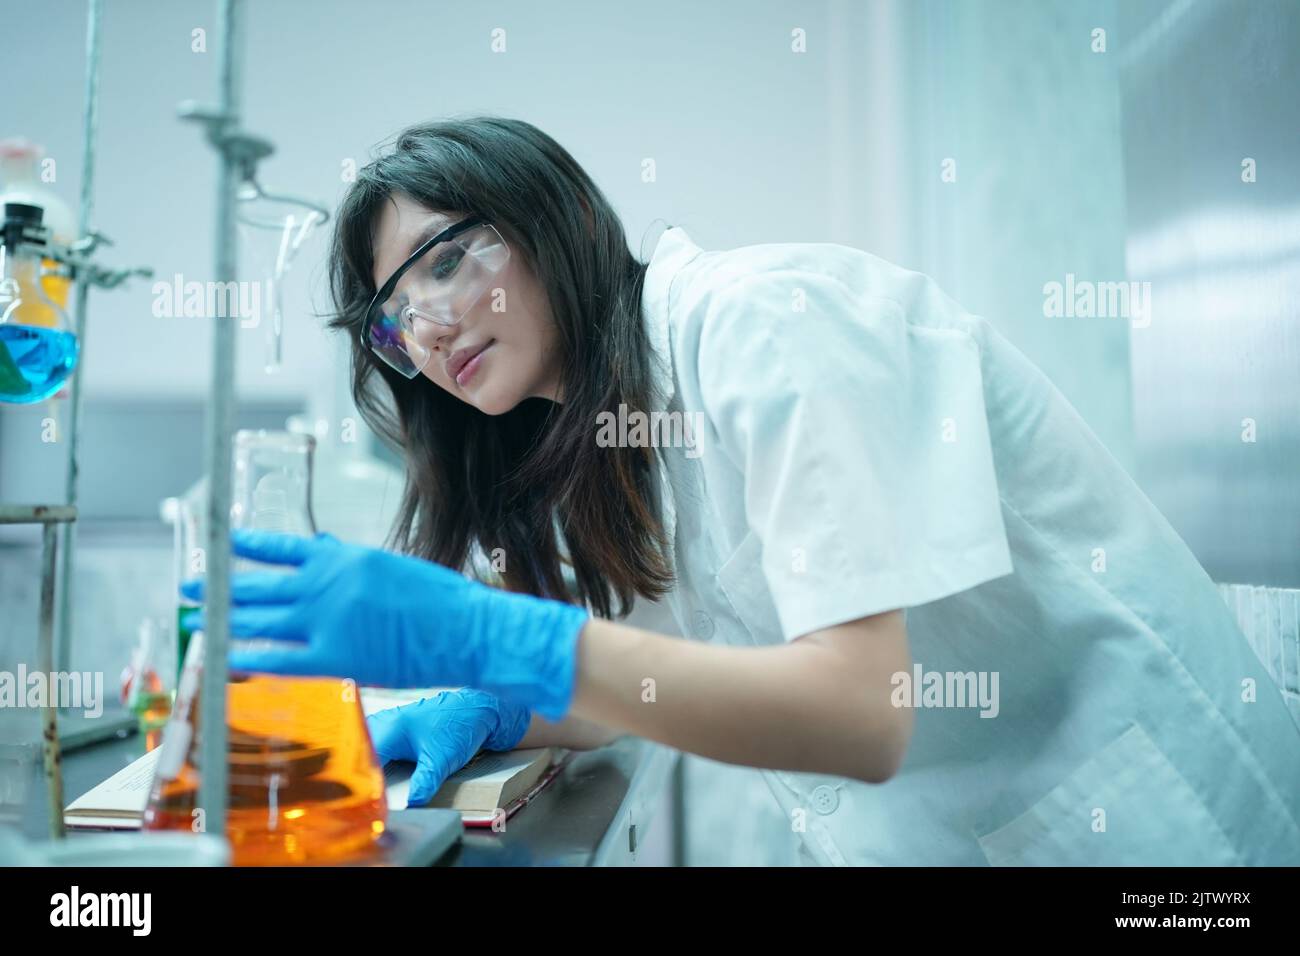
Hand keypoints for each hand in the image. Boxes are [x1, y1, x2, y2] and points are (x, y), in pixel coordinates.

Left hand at [180, 529, 588, 719]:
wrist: (467, 628)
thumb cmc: (439, 598)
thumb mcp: (389, 565)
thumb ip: (348, 561)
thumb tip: (317, 548)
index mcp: (342, 556)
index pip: (279, 546)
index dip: (242, 547)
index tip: (216, 545)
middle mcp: (327, 583)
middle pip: (258, 584)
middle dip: (216, 587)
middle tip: (186, 587)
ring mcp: (328, 620)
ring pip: (261, 620)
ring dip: (225, 621)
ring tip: (197, 622)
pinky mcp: (336, 656)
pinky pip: (280, 658)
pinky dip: (250, 657)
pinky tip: (226, 657)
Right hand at [367, 689, 530, 806]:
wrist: (478, 711)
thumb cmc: (458, 729)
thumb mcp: (441, 761)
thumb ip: (424, 783)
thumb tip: (411, 805)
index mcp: (391, 727)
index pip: (364, 757)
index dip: (361, 779)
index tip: (363, 799)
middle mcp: (385, 722)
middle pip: (358, 749)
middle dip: (357, 772)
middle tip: (359, 796)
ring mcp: (388, 722)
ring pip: (364, 745)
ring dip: (363, 764)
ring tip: (364, 787)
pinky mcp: (393, 728)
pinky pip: (373, 743)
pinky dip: (372, 758)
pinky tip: (374, 773)